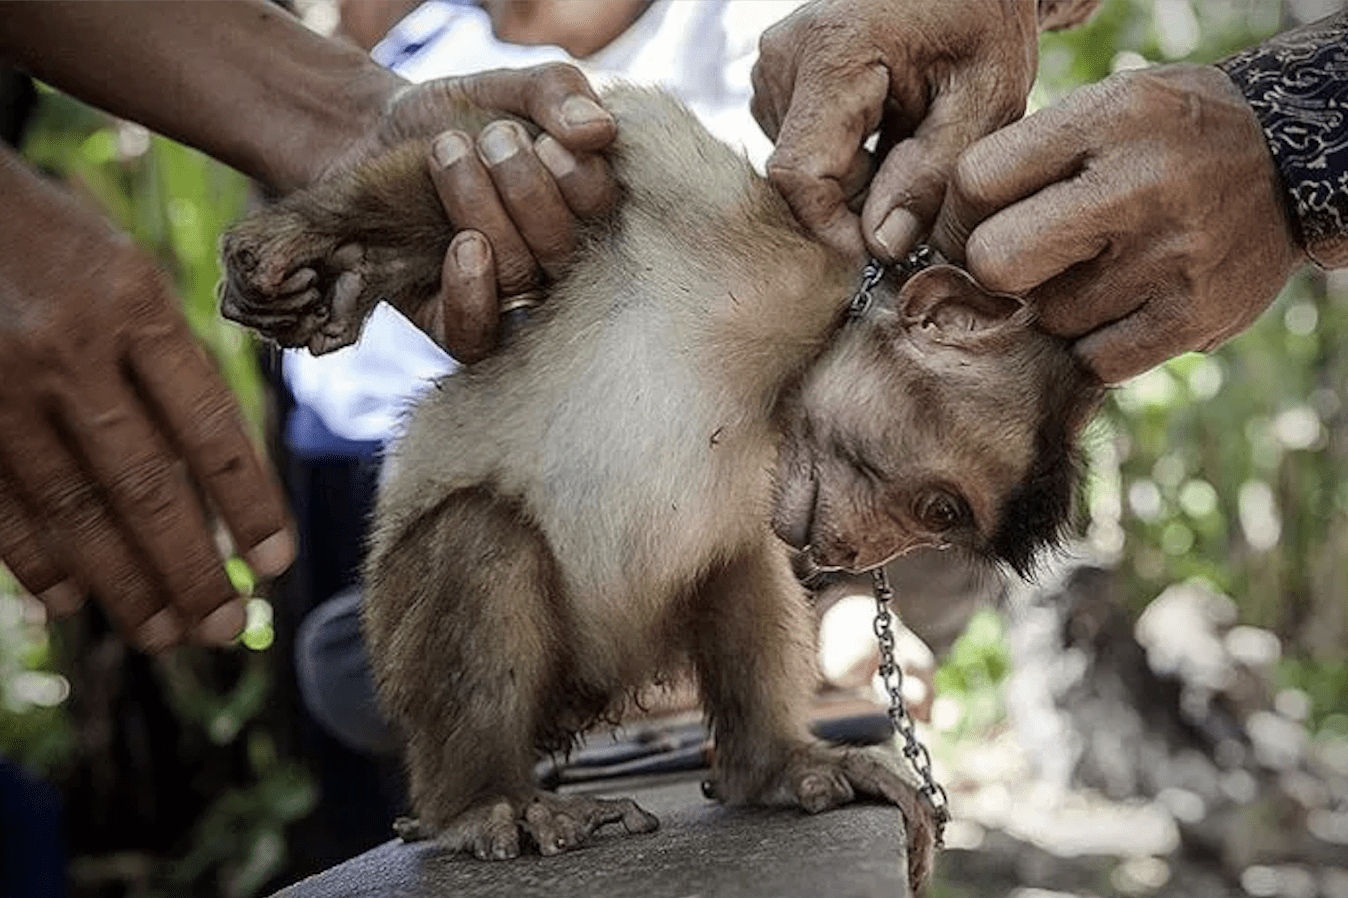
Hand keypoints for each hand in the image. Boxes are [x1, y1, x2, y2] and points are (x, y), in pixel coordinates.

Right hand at [0, 149, 292, 650]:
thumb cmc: (54, 238)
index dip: (248, 503)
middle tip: (226, 628)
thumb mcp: (126, 273)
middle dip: (190, 567)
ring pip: (72, 508)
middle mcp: (68, 349)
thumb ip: (167, 361)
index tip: (278, 562)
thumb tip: (213, 472)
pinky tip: (69, 600)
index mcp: (134, 304)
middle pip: (143, 485)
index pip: (208, 426)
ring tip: (164, 633)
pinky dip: (32, 558)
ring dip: (122, 582)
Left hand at [324, 64, 617, 361]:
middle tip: (490, 139)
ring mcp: (506, 299)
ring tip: (447, 152)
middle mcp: (554, 264)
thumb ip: (560, 92)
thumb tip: (599, 131)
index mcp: (582, 211)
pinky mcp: (454, 326)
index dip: (579, 181)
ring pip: (517, 281)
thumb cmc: (456, 116)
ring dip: (482, 212)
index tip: (542, 140)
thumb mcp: (510, 87)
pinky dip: (472, 299)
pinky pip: (476, 340)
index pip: (603, 214)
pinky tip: (461, 248)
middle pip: (562, 251)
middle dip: (524, 188)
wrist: (370, 139)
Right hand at [751, 0, 1040, 259]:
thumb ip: (933, 175)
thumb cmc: (979, 24)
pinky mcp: (777, 77)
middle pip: (802, 176)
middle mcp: (783, 57)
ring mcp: (772, 66)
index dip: (836, 229)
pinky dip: (844, 156)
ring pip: (801, 165)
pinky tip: (884, 130)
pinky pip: (800, 144)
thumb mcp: (984, 98)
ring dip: (853, 179)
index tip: (884, 252)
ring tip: (908, 144)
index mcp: (832, 54)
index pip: (802, 176)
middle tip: (920, 185)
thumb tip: (882, 244)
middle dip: (858, 202)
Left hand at [931, 64, 1306, 382]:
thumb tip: (930, 236)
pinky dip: (1093, 343)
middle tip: (1018, 262)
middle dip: (992, 269)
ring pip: (1045, 317)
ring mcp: (1171, 257)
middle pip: (996, 262)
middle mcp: (1140, 186)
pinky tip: (1121, 307)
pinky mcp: (1193, 317)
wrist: (1294, 159)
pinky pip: (1094, 360)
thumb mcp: (1101, 112)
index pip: (975, 183)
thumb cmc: (1165, 139)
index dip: (958, 216)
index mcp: (1107, 120)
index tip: (973, 226)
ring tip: (1097, 271)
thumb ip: (1023, 162)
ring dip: (1053, 305)